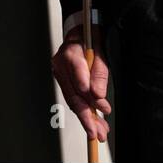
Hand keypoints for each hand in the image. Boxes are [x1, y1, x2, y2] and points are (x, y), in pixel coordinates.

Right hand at [52, 27, 110, 141]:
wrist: (77, 29)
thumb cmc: (89, 37)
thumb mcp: (100, 51)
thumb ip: (99, 73)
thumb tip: (99, 95)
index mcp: (70, 55)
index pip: (79, 80)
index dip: (91, 97)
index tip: (103, 108)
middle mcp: (60, 65)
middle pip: (73, 95)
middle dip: (86, 116)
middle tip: (96, 132)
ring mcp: (58, 73)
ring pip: (72, 100)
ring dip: (85, 118)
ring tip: (97, 133)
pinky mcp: (61, 79)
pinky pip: (71, 97)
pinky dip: (82, 111)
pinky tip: (90, 122)